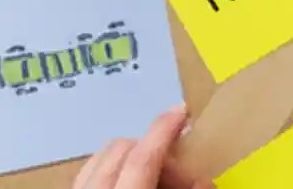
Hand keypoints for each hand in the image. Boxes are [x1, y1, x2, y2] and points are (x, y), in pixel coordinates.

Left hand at [73, 106, 213, 188]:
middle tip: (180, 172)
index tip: (183, 111)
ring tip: (156, 176)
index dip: (165, 130)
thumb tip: (203, 180)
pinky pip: (88, 173)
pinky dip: (111, 171)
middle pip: (121, 149)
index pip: (142, 157)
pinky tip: (130, 184)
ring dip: (131, 157)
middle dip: (153, 148)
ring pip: (100, 157)